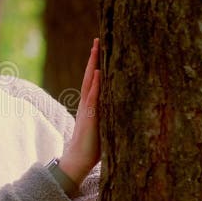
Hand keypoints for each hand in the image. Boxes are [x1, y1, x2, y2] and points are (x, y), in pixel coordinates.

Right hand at [59, 38, 100, 184]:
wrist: (78, 160)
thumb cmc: (93, 147)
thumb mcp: (104, 127)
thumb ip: (109, 115)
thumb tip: (123, 108)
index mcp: (90, 106)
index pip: (93, 81)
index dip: (96, 65)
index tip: (101, 49)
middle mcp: (87, 104)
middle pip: (89, 76)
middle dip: (94, 58)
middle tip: (97, 40)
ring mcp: (87, 110)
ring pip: (89, 83)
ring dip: (93, 65)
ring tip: (96, 49)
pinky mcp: (90, 118)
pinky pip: (93, 98)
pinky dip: (95, 85)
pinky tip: (98, 73)